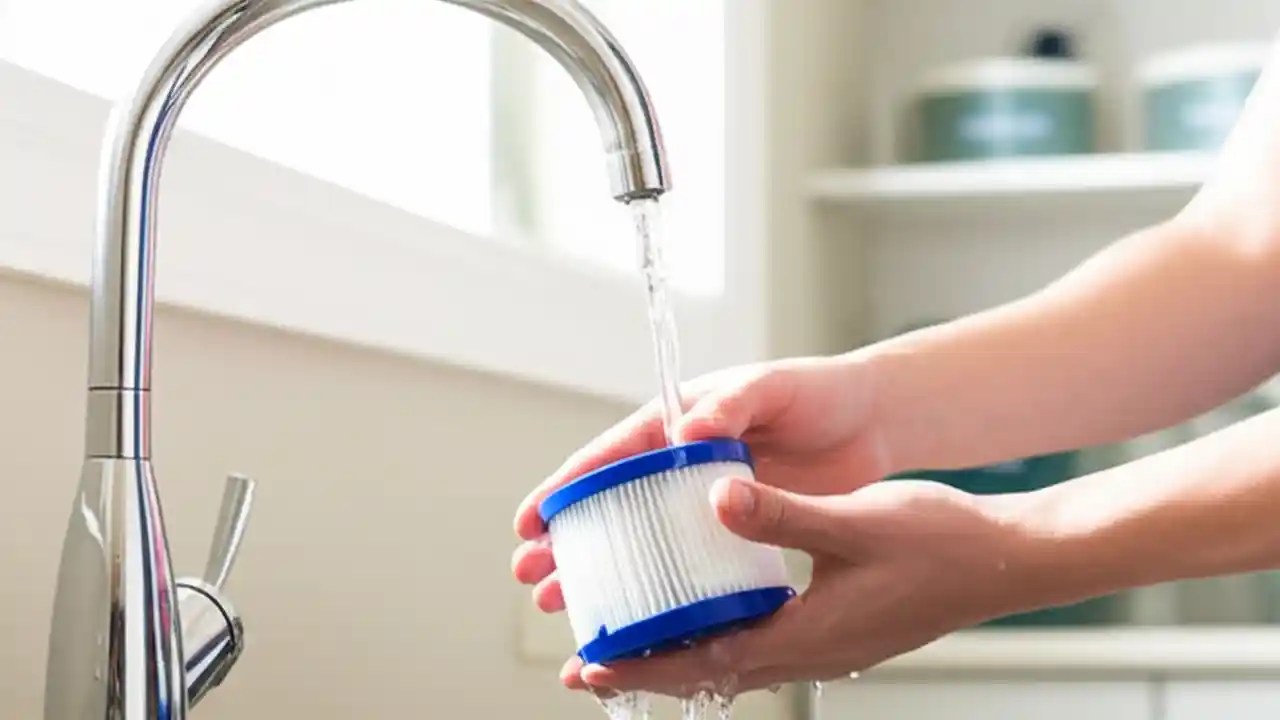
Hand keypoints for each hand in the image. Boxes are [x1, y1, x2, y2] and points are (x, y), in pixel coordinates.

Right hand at [512, 355, 888, 613]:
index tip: (530, 520)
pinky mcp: (737, 530)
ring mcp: (706, 501)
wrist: (877, 423)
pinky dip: (660, 586)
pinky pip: (688, 561)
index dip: (566, 487)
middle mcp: (682, 464)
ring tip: (562, 604)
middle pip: (610, 506)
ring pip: (639, 540)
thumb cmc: (820, 393)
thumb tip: (689, 427)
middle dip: (566, 541)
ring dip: (600, 570)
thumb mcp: (773, 388)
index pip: (609, 456)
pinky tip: (641, 614)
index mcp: (678, 421)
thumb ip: (732, 405)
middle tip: (532, 575)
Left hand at [568, 476, 1030, 695]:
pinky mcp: (842, 631)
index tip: (591, 664)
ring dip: (682, 657)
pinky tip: (714, 617)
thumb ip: (781, 514)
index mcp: (807, 634)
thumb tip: (716, 497)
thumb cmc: (940, 542)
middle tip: (590, 665)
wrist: (1008, 561)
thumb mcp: (855, 520)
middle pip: (711, 673)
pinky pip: (766, 647)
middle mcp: (813, 651)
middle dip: (648, 670)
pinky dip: (725, 640)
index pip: (704, 662)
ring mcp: (830, 646)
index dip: (643, 665)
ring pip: (737, 663)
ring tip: (637, 646)